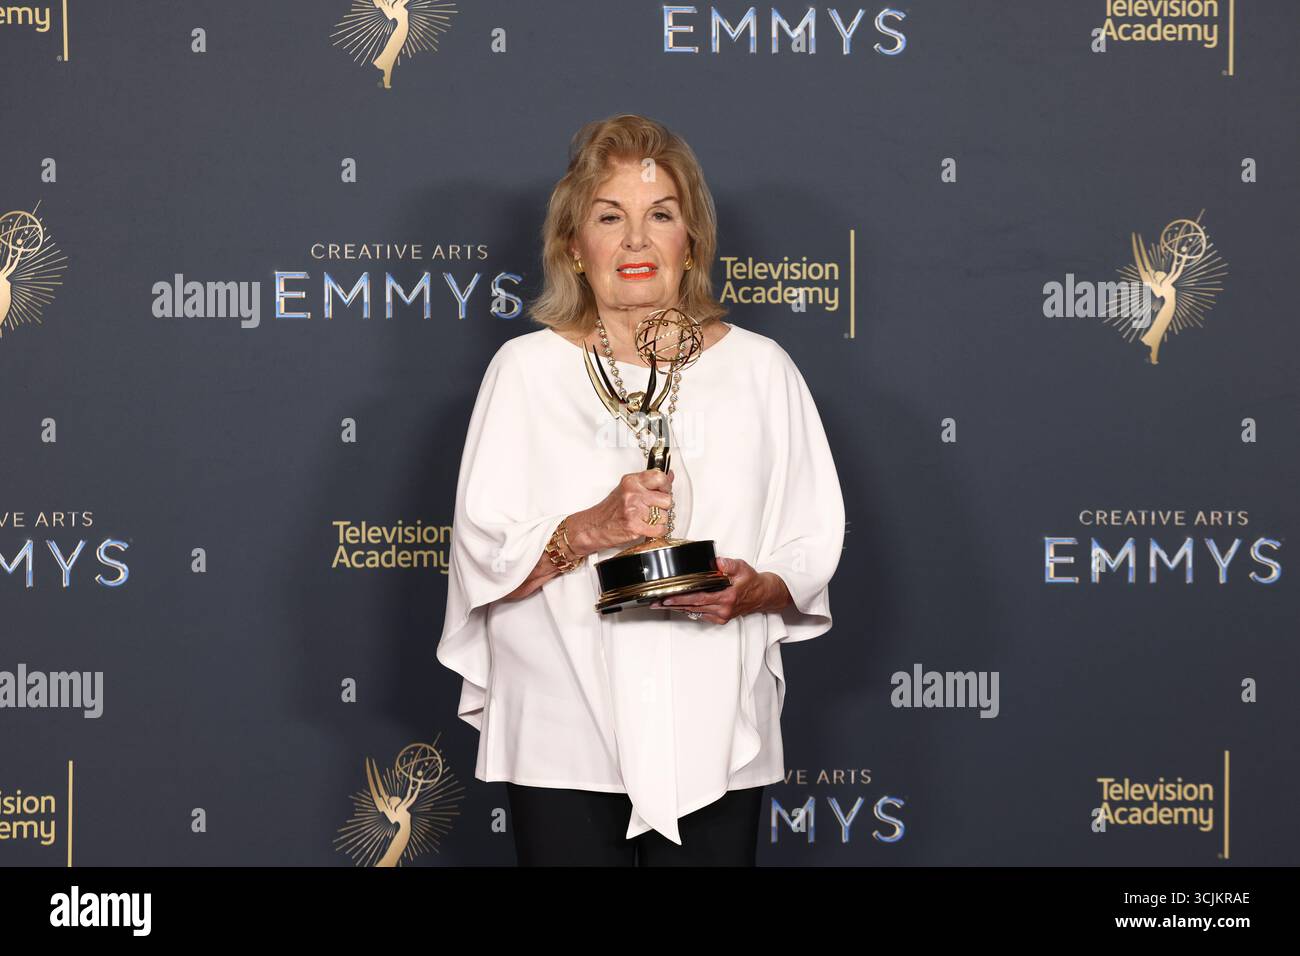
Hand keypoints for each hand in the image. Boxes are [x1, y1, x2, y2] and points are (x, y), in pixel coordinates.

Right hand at [565, 469, 674, 555]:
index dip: (666, 486)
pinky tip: (648, 528)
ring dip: (659, 520)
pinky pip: (660, 529)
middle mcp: (633, 493)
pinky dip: (658, 531)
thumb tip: (668, 475)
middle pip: (666, 499)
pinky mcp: (635, 526)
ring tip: (646, 519)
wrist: (593, 527)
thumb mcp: (628, 489)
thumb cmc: (609, 510)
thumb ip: (649, 483)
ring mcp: (634, 510)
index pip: (660, 477)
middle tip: (653, 509)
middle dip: (663, 507)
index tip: (664, 491)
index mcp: (632, 481)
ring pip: (664, 516)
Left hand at [650, 557, 790, 623]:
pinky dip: (689, 610)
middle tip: (656, 603)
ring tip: (661, 605)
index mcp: (727, 597)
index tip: (667, 598)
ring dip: (678, 608)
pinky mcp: (721, 618)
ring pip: (695, 612)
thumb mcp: (742, 567)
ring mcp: (721, 616)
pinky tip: (678, 606)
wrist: (763, 594)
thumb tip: (716, 562)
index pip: (699, 599)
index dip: (682, 599)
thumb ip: (729, 564)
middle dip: (673, 605)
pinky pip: (701, 615)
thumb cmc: (751, 581)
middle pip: (693, 607)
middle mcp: (723, 609)